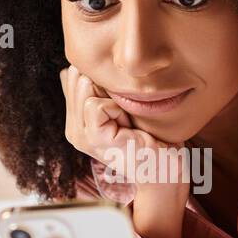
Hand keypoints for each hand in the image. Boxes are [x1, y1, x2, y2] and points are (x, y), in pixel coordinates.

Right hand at [59, 64, 189, 201]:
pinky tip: (125, 125)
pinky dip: (114, 109)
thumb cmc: (151, 140)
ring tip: (126, 122)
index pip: (73, 76)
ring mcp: (79, 136)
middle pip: (76, 77)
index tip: (121, 107)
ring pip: (84, 87)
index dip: (102, 81)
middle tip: (125, 115)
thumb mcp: (123, 108)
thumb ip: (101, 90)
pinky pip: (94, 106)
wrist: (164, 171)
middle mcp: (73, 129)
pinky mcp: (91, 139)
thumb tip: (79, 66)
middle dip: (106, 87)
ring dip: (112, 98)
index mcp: (76, 120)